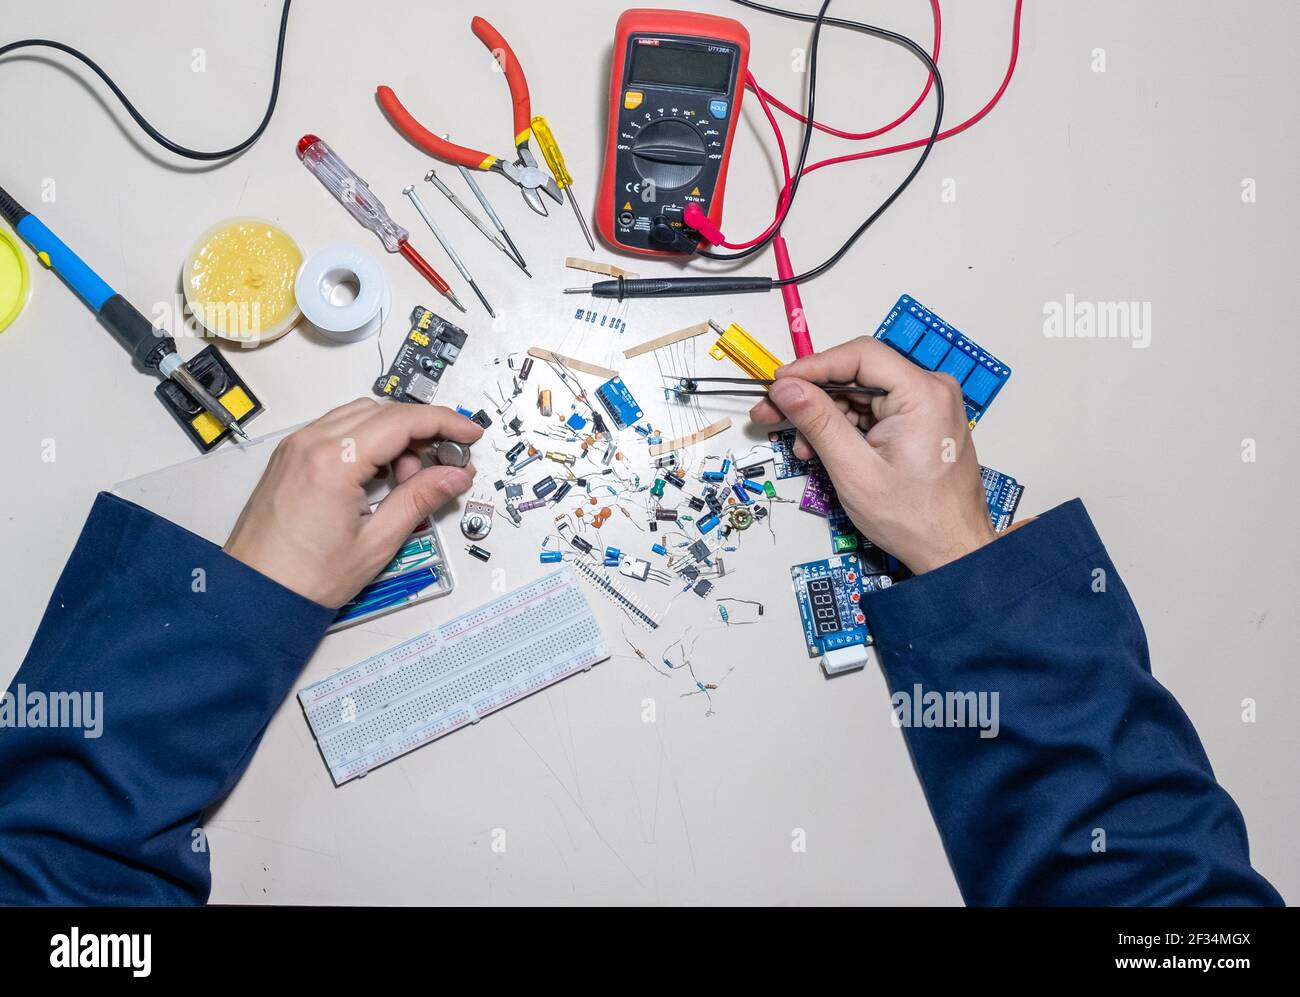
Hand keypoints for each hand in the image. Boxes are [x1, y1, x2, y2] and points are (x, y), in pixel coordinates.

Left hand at [224, 399, 481, 606]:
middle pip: (383, 411)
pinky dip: (367, 441)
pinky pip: (337, 429)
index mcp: (333, 461)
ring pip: (360, 416)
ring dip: (394, 436)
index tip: (469, 434)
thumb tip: (455, 475)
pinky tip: (379, 475)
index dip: (445, 423)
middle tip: (444, 464)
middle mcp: (310, 443)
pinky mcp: (290, 457)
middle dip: (421, 432)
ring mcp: (296, 447)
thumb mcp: (377, 542)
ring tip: (408, 480)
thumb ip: (420, 499)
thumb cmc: (304, 577)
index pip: (403, 421)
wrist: (254, 593)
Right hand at [749, 337, 995, 573]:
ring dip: (826, 416)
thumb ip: (818, 422)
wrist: (952, 550)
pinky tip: (825, 448)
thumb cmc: (917, 518)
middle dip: (812, 396)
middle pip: (857, 374)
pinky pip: (874, 411)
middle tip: (772, 412)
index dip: (812, 366)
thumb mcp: (854, 470)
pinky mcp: (921, 421)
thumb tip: (787, 388)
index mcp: (923, 394)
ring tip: (802, 447)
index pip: (860, 356)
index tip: (779, 383)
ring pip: (861, 395)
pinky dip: (846, 427)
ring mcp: (928, 406)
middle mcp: (931, 391)